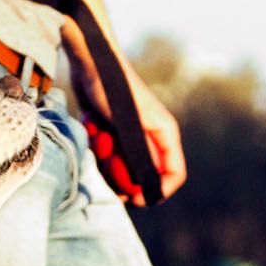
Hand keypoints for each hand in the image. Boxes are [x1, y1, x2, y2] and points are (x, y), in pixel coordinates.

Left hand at [69, 46, 186, 204]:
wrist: (91, 66)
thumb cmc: (112, 90)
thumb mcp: (128, 125)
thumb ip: (142, 155)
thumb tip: (150, 184)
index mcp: (164, 134)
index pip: (173, 174)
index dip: (157, 192)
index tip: (134, 199)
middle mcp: (152, 137)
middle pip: (145, 177)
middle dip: (125, 181)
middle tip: (107, 175)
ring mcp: (132, 136)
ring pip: (124, 169)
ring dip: (108, 164)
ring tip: (100, 140)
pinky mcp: (114, 133)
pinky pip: (109, 157)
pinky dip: (99, 150)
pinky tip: (94, 130)